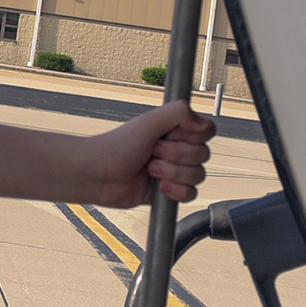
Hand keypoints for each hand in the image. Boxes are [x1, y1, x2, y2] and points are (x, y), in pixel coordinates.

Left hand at [82, 102, 213, 206]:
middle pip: (203, 155)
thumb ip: (178, 112)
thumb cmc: (116, 147)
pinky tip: (158, 187)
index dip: (192, 136)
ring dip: (172, 173)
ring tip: (149, 169)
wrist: (98, 175)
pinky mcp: (169, 191)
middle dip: (176, 155)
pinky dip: (176, 191)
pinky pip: (191, 194)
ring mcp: (174, 171)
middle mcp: (177, 149)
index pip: (207, 131)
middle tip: (152, 152)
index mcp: (175, 130)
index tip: (170, 134)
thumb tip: (203, 123)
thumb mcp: (148, 122)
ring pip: (198, 175)